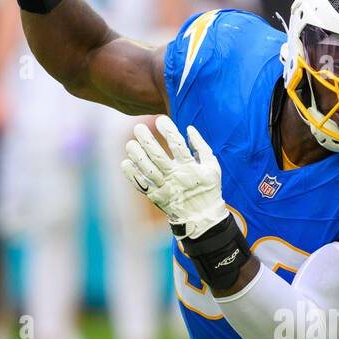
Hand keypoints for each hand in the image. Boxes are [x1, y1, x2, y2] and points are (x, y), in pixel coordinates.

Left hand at [121, 115, 228, 238]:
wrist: (202, 218)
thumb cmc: (208, 188)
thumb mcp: (212, 167)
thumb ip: (201, 147)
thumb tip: (189, 128)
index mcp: (191, 168)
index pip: (178, 145)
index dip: (168, 131)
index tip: (159, 119)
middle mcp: (177, 177)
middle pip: (158, 156)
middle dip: (147, 140)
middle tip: (138, 128)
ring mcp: (165, 188)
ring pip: (148, 170)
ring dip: (137, 156)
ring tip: (130, 143)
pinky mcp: (157, 197)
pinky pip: (142, 185)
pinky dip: (132, 174)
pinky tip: (125, 162)